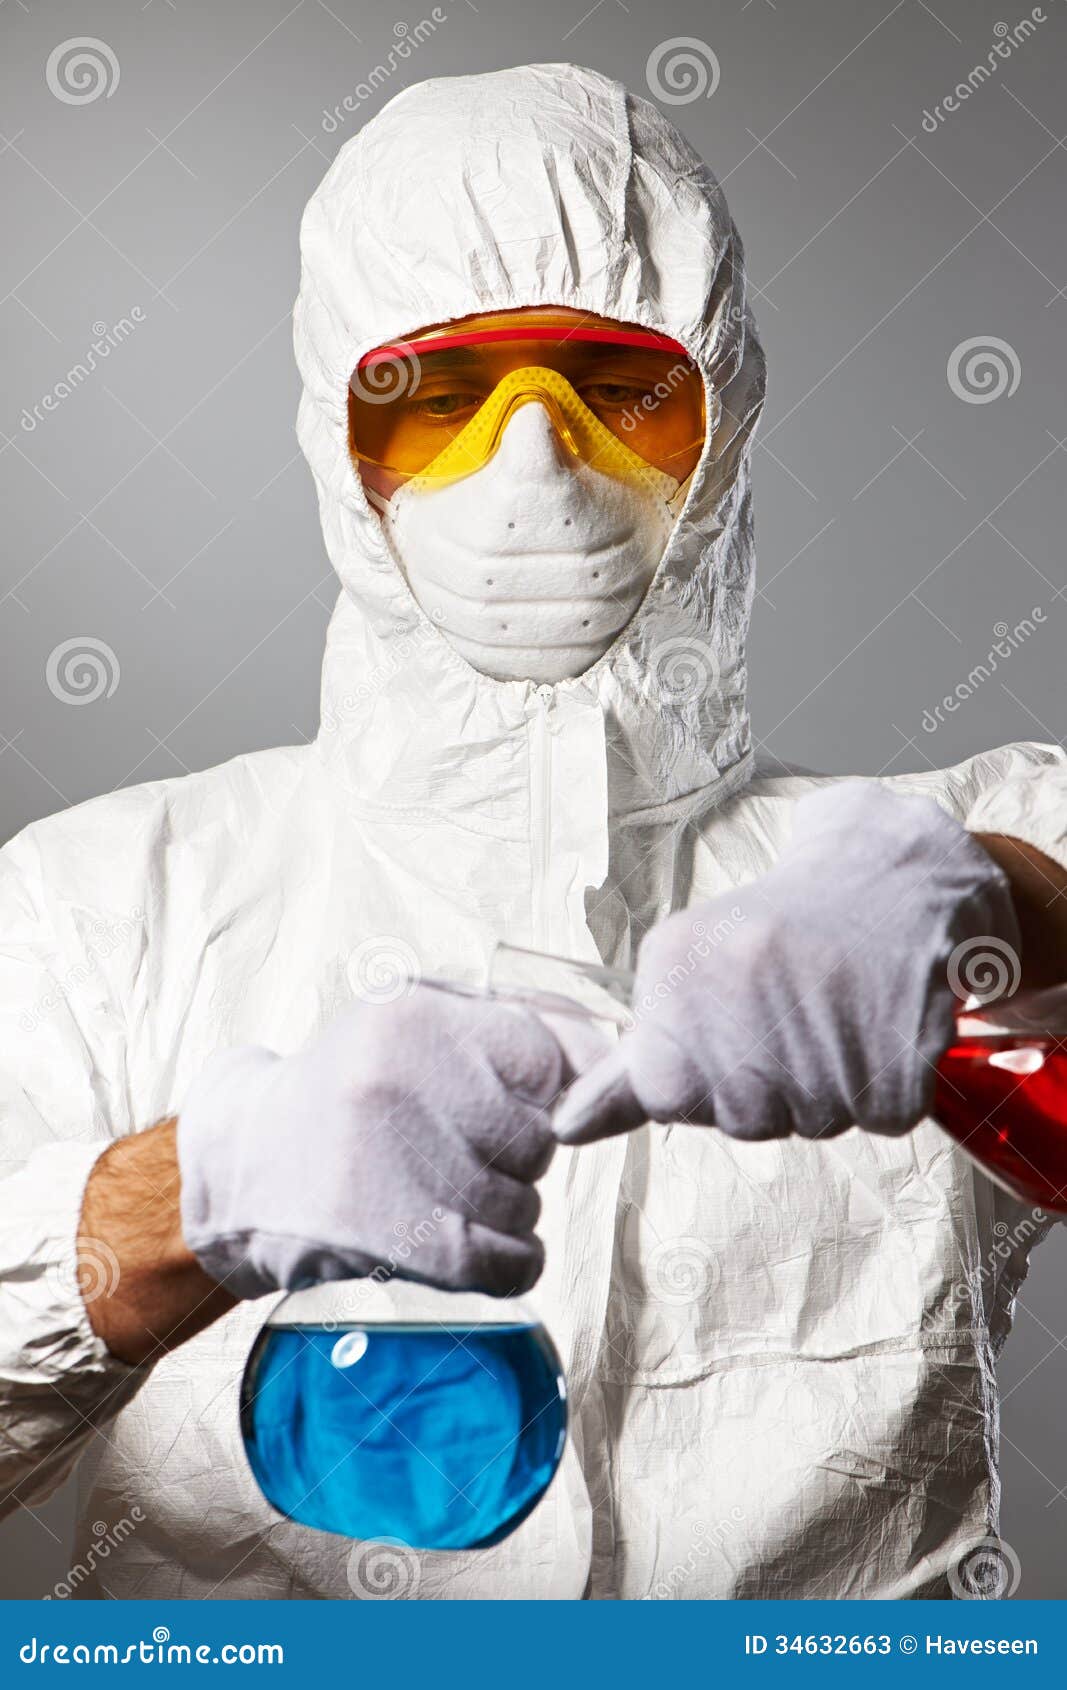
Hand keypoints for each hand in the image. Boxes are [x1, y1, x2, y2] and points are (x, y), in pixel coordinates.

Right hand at [177, 988, 567, 1298]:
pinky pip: (515, 1261)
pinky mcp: (400, 1241)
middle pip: (540, 1138)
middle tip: (456, 1154)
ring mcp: (396, 1161)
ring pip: (529, 1203)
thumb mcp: (415, 1028)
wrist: (242, 1167)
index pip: (543, 1057)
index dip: (539, 1093)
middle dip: (516, 1157)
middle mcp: (401, 1081)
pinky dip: (506, 1260)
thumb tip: (613, 1059)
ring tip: (438, 1192)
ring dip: (503, 1211)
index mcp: (411, 1017)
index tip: (504, 1106)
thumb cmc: (348, 1092)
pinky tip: (460, 1241)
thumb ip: (517, 1029)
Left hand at [555, 783, 1019, 1144]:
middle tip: (790, 1015)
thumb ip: (627, 1065)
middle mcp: (744, 1001)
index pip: (664, 1098)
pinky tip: (875, 1022)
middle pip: (742, 1120)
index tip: (729, 1027)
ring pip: (812, 1123)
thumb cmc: (781, 928)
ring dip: (825, 1084)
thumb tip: (565, 1130)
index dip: (699, 1076)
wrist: (890, 878)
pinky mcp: (895, 1064)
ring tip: (834, 1011)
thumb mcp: (684, 968)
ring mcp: (822, 1038)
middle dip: (766, 1086)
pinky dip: (882, 1083)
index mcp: (678, 974)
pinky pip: (877, 1119)